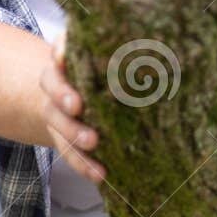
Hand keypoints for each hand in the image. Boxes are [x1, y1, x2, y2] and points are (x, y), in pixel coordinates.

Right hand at [38, 28, 105, 183]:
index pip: (58, 53)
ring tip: (93, 142)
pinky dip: (84, 165)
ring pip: (58, 124)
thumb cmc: (101, 74)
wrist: (74, 101)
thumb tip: (163, 41)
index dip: (59, 54)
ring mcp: (58, 116)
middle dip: (63, 97)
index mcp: (66, 63)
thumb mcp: (107, 60)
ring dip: (73, 134)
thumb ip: (120, 51)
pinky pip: (70, 154)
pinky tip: (101, 174)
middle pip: (52, 89)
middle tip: (77, 106)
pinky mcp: (65, 140)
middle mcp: (57, 88)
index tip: (63, 58)